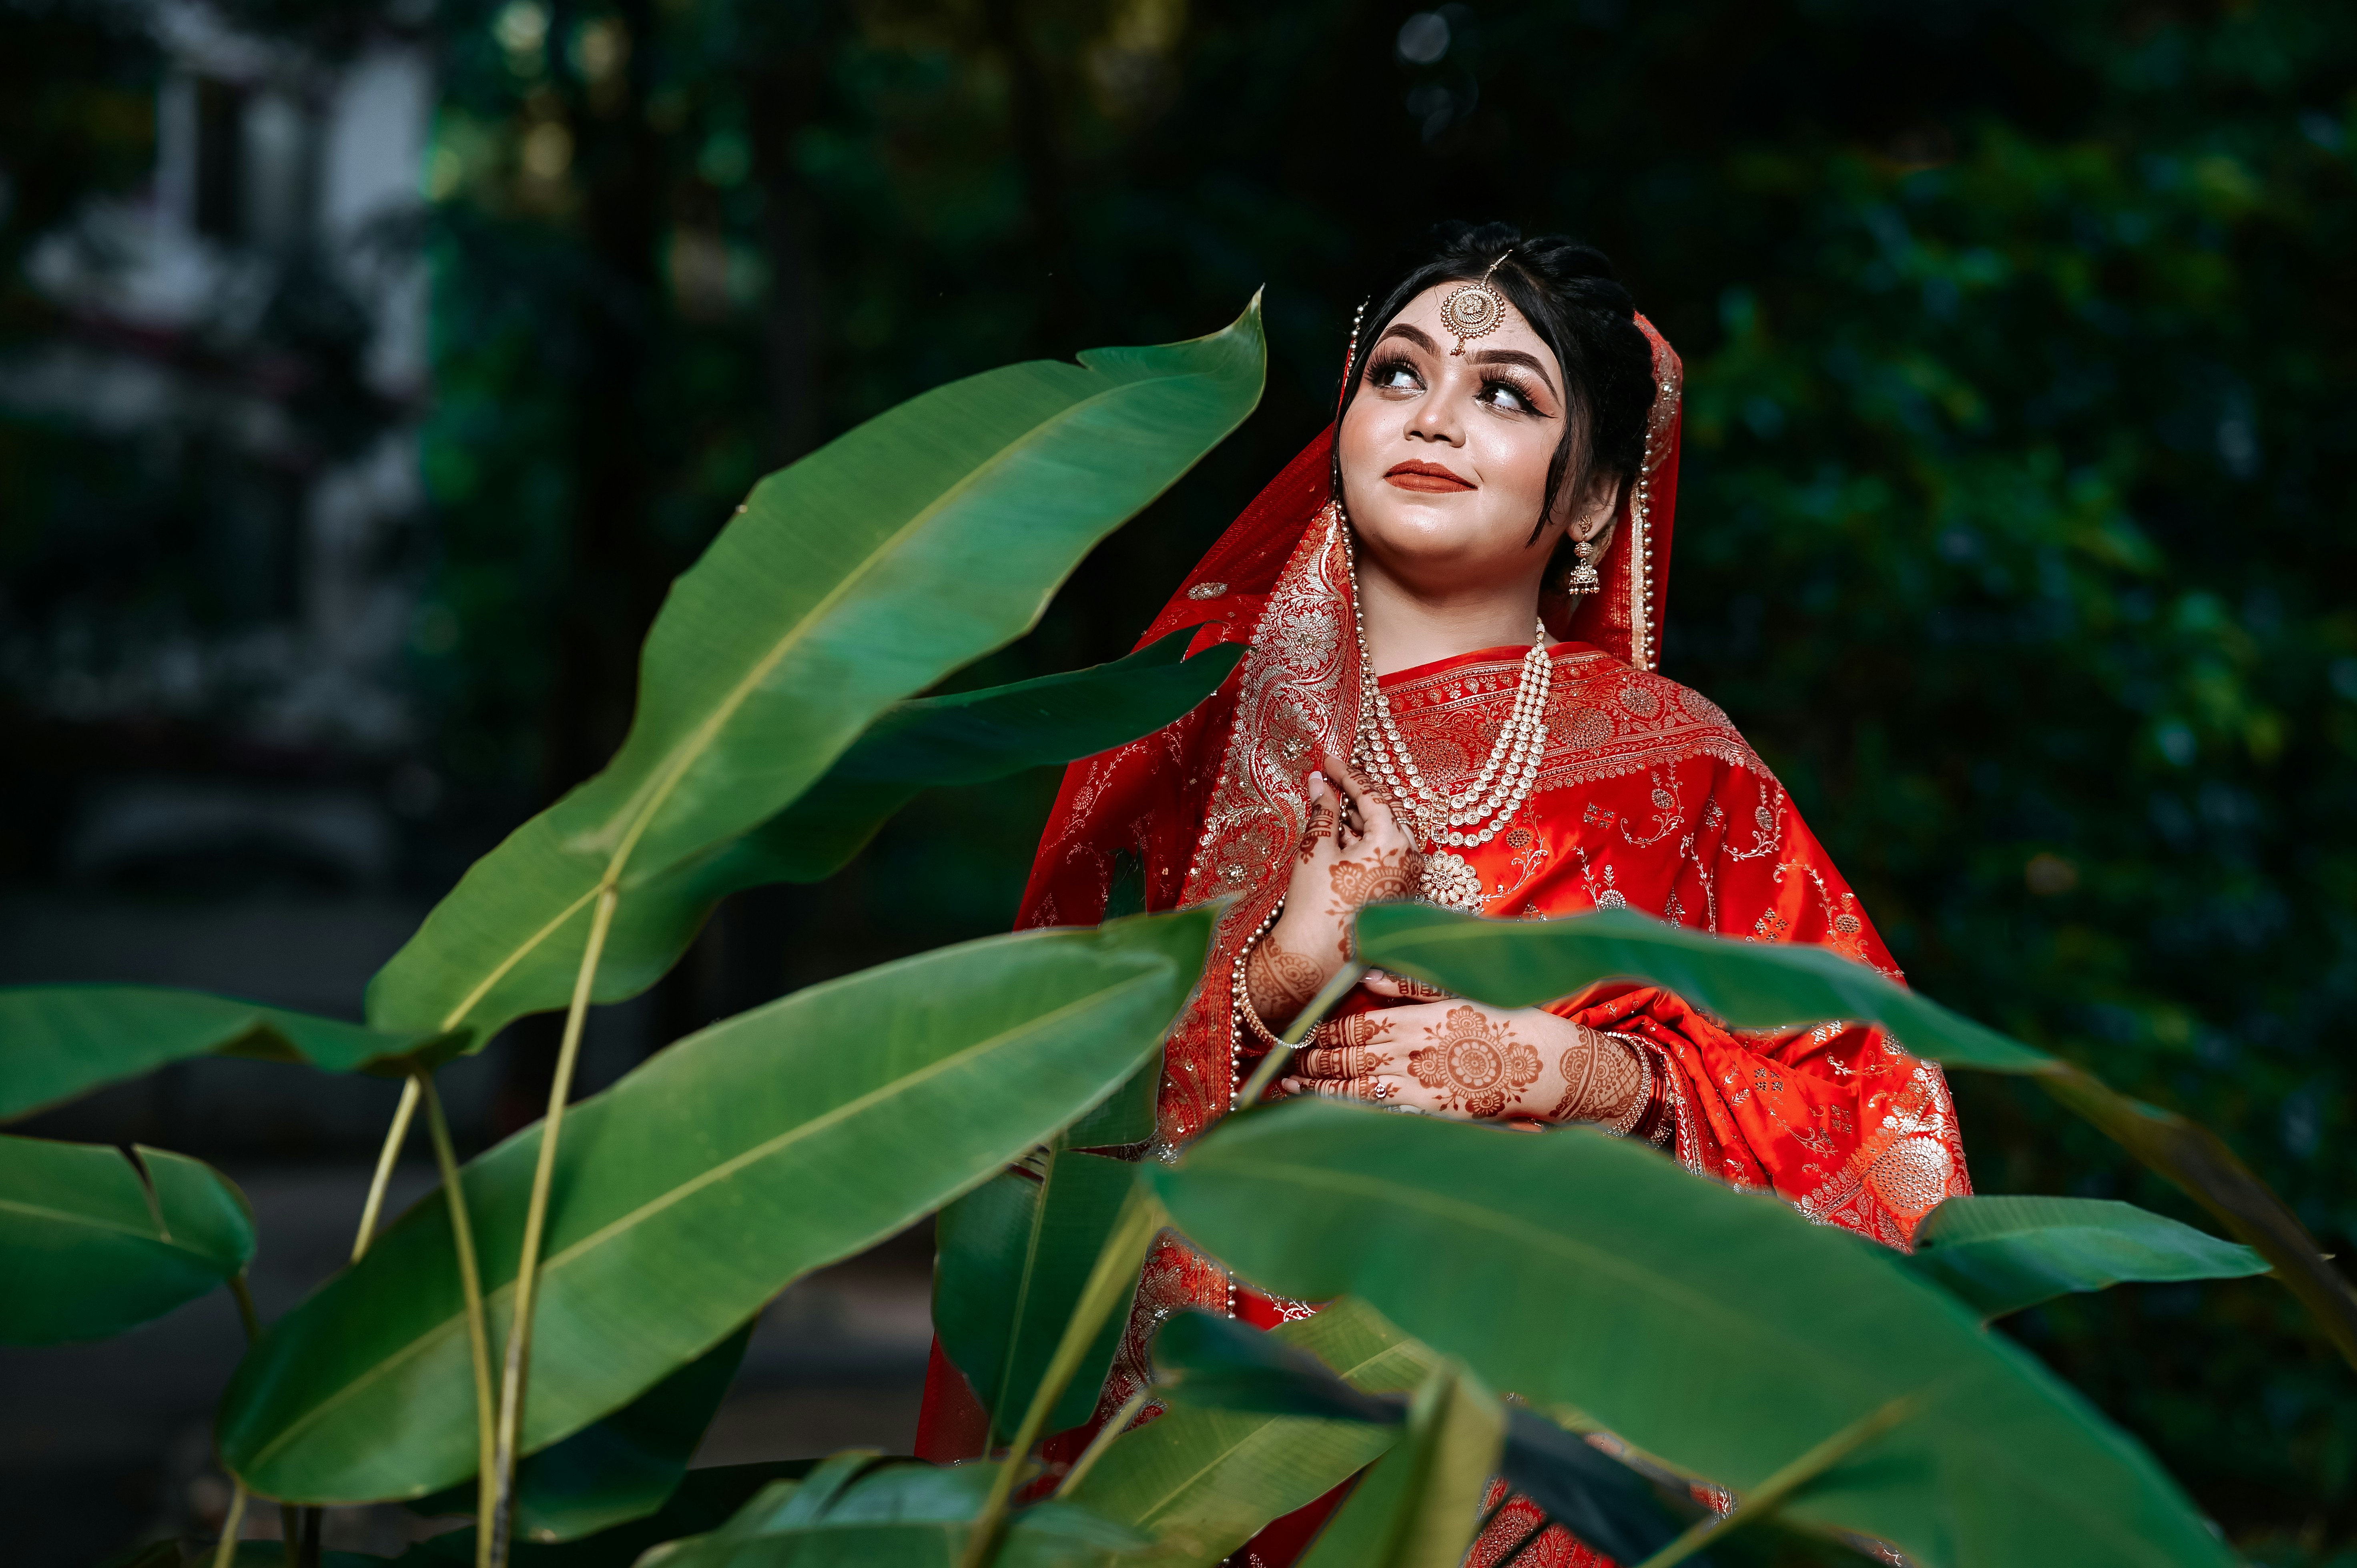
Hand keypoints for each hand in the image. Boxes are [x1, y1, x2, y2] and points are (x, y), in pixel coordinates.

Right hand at [1244, 754, 1423, 1029]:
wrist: (1315, 959)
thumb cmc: (1315, 904)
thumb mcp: (1315, 850)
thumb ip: (1322, 811)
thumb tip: (1318, 783)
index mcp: (1393, 843)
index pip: (1373, 796)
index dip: (1347, 775)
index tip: (1328, 761)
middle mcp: (1409, 860)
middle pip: (1384, 815)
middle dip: (1354, 797)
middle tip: (1328, 782)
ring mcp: (1407, 879)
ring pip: (1385, 837)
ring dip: (1357, 821)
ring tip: (1328, 809)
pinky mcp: (1398, 895)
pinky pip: (1385, 858)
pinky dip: (1364, 844)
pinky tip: (1340, 838)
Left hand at [1278, 972, 1644, 1123]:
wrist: (1557, 1067)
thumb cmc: (1514, 1022)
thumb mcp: (1465, 988)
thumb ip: (1412, 982)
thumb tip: (1365, 974)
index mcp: (1416, 1019)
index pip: (1353, 1026)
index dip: (1321, 1033)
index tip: (1298, 1035)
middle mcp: (1411, 1054)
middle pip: (1347, 1059)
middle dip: (1312, 1062)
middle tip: (1283, 1066)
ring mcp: (1421, 1089)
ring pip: (1356, 1090)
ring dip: (1319, 1091)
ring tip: (1291, 1090)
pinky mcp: (1435, 1116)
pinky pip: (1383, 1117)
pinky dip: (1351, 1116)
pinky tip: (1332, 1118)